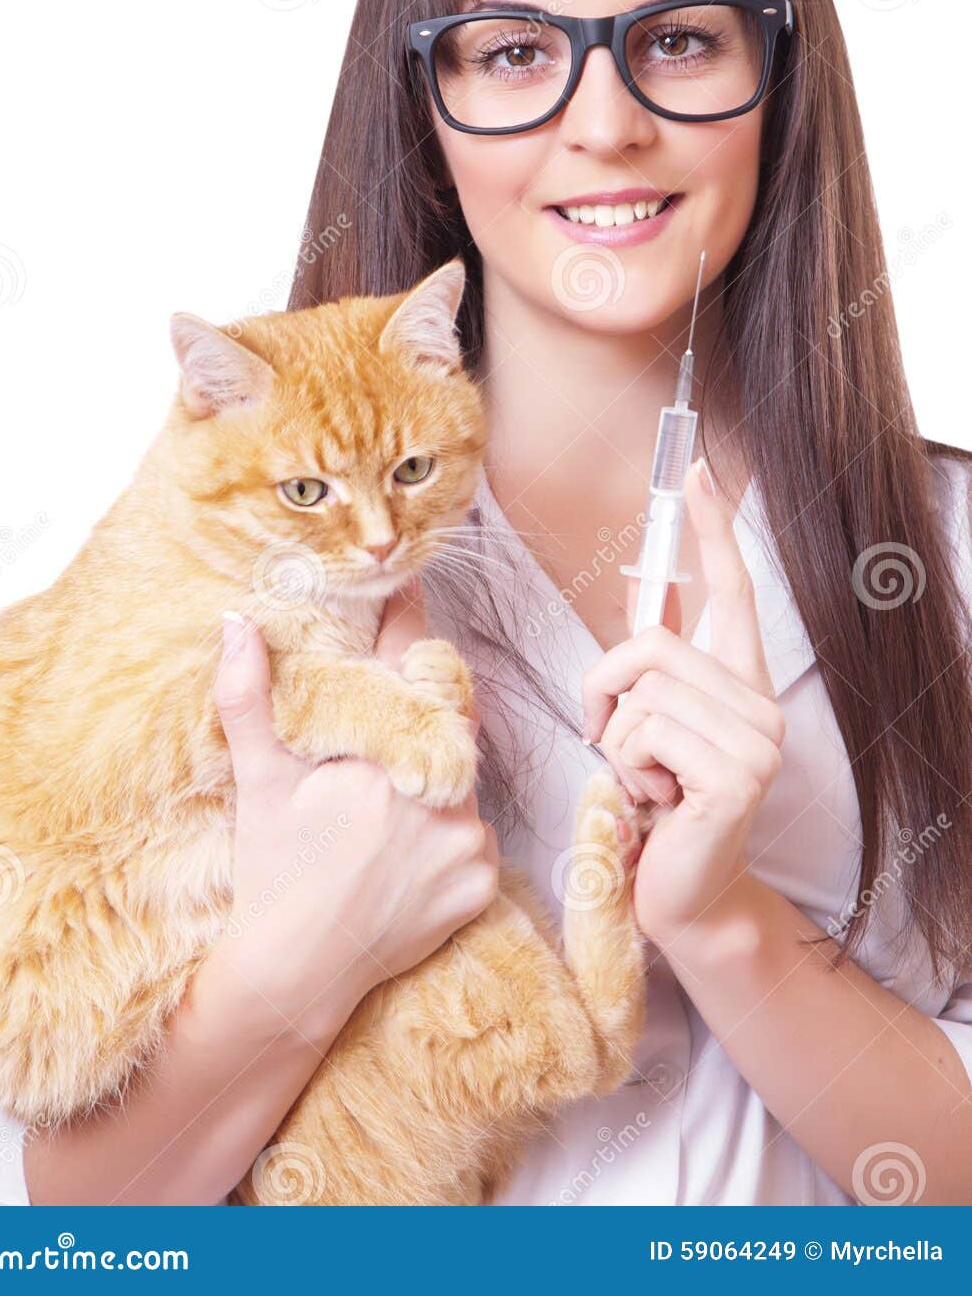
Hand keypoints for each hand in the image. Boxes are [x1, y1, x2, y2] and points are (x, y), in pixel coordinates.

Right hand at [211, 580, 498, 1026]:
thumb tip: (235, 623)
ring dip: (433, 767)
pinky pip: (475, 829)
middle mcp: (437, 792)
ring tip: (381, 794)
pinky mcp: (481, 880)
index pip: (409, 659)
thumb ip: (248, 697)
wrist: (296, 975)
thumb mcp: (258, 781)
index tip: (402, 586)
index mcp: (384, 754)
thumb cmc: (272, 871)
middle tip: (385, 705)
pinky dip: (447, 826)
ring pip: (463, 772)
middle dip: (420, 701)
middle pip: (447, 714)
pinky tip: (403, 842)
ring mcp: (466, 839)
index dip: (404, 617)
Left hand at [580, 460, 784, 950]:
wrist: (685, 895)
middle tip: (613, 743)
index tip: (698, 471)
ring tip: (644, 781)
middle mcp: (759, 705)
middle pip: (650, 645)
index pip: (733, 593)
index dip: (713, 531)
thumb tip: (640, 581)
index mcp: (739, 686)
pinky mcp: (736, 773)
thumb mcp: (647, 727)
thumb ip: (649, 664)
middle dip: (605, 693)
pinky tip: (656, 802)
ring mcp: (756, 740)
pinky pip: (642, 731)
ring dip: (614, 741)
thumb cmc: (661, 810)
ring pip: (639, 691)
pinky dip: (625, 767)